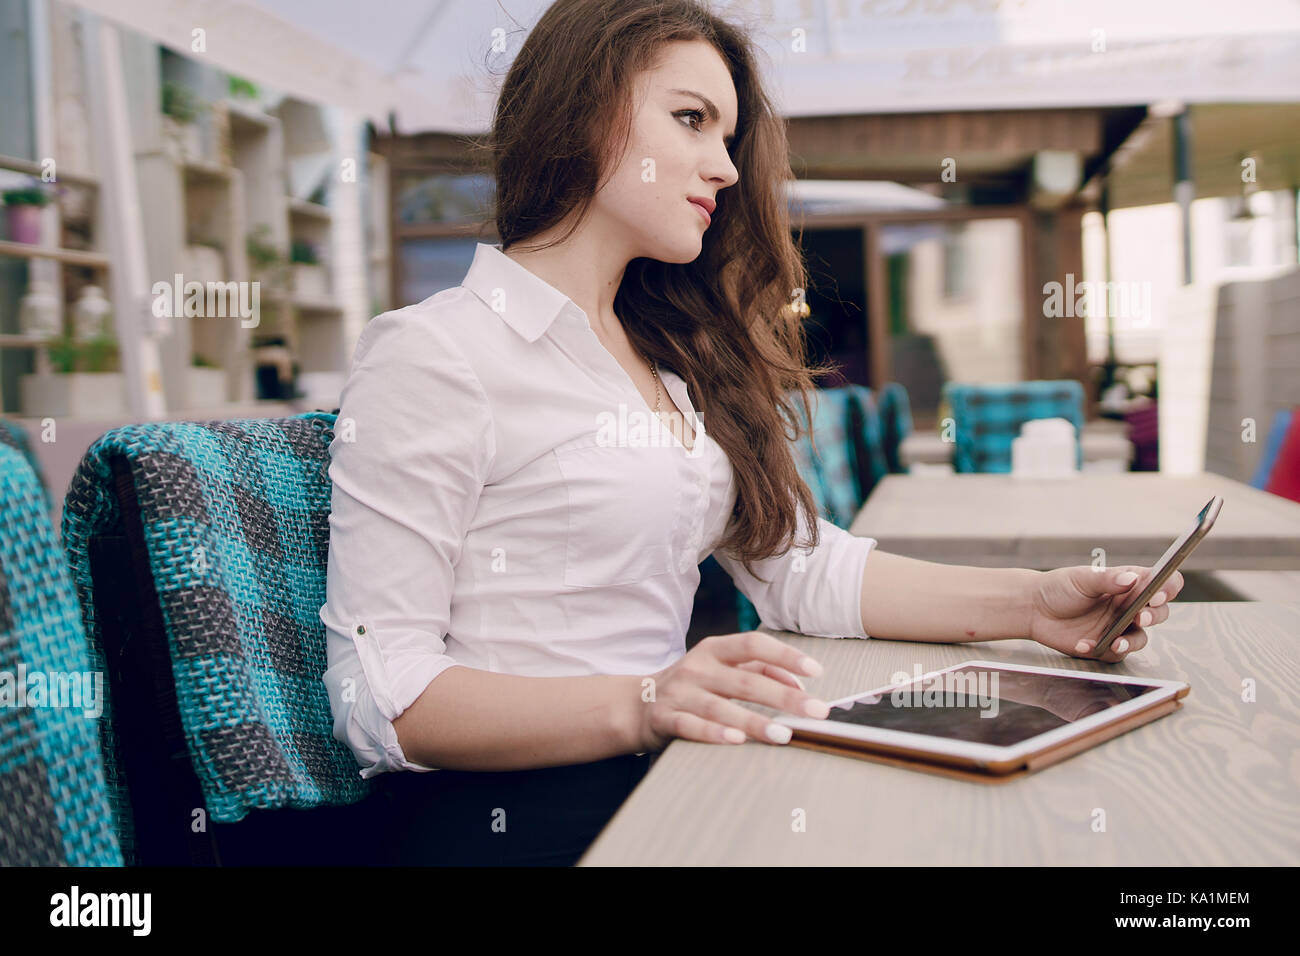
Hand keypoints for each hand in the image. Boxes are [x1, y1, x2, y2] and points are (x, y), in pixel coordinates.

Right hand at [636, 632, 830, 751]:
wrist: (635, 704)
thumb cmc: (692, 686)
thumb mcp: (721, 669)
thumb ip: (758, 670)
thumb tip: (798, 685)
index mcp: (714, 649)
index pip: (753, 644)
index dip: (786, 656)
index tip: (816, 671)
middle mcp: (697, 667)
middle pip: (746, 680)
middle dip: (785, 697)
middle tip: (816, 712)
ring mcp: (679, 692)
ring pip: (721, 706)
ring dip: (754, 721)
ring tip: (783, 735)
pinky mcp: (664, 717)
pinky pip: (691, 725)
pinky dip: (714, 733)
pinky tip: (736, 740)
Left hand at [1029, 565, 1184, 662]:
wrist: (1034, 609)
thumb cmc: (1060, 587)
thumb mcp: (1082, 578)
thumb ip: (1106, 579)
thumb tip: (1130, 578)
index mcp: (1129, 584)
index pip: (1161, 583)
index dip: (1167, 588)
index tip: (1157, 594)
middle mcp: (1129, 607)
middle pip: (1159, 613)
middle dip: (1154, 616)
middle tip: (1140, 617)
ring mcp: (1120, 628)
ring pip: (1141, 638)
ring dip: (1132, 641)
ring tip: (1115, 641)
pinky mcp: (1107, 646)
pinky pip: (1115, 653)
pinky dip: (1101, 650)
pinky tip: (1083, 644)